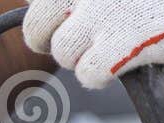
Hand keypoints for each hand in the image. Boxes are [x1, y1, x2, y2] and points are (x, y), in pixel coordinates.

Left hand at [24, 0, 163, 87]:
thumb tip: (46, 8)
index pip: (40, 6)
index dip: (44, 23)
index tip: (56, 30)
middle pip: (40, 29)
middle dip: (62, 42)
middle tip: (88, 45)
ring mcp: (104, 14)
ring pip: (64, 52)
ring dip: (84, 58)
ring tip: (116, 49)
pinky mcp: (122, 43)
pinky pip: (88, 73)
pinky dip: (101, 75)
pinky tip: (123, 63)